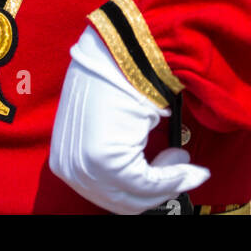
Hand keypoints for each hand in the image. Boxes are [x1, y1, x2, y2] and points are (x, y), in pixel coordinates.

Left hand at [49, 25, 210, 213]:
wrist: (118, 49)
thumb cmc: (113, 77)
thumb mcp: (103, 124)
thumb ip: (114, 157)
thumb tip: (145, 175)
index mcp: (63, 159)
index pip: (103, 194)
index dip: (139, 191)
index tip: (166, 179)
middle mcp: (70, 168)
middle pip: (120, 201)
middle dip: (157, 190)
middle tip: (183, 169)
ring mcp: (86, 167)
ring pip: (136, 196)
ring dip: (168, 182)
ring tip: (184, 160)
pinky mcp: (107, 161)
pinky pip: (148, 183)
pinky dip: (173, 177)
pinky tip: (187, 162)